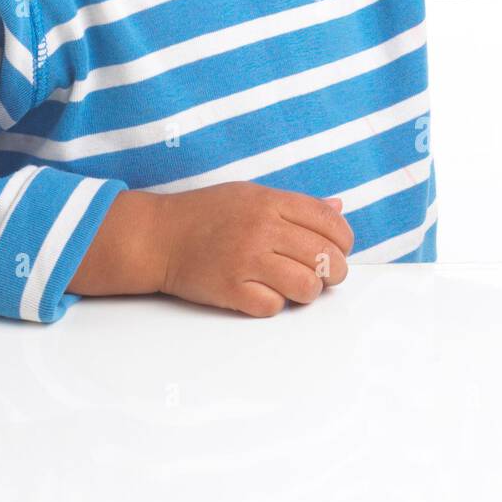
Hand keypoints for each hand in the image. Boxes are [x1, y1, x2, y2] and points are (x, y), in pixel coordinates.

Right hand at [153, 183, 353, 317]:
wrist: (158, 236)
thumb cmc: (205, 214)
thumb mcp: (250, 195)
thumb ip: (295, 204)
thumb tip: (338, 207)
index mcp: (269, 201)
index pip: (328, 220)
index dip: (343, 239)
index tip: (339, 249)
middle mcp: (261, 228)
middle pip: (325, 256)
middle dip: (334, 271)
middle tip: (324, 274)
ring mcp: (246, 260)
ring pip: (307, 286)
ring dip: (309, 291)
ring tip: (296, 286)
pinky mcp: (231, 289)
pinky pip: (274, 307)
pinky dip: (274, 304)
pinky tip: (264, 292)